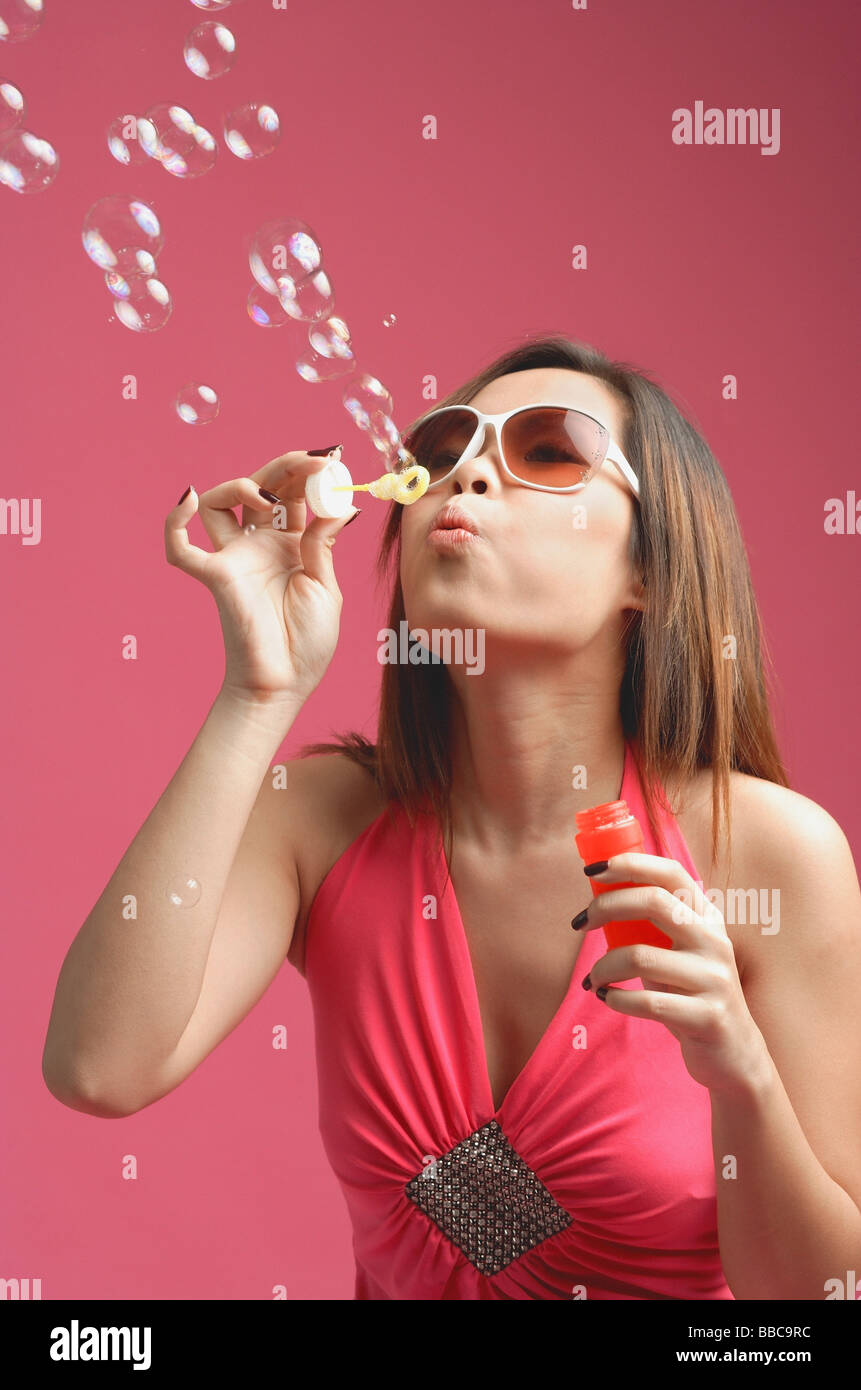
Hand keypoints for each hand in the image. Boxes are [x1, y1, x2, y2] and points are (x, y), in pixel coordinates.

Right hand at [164, 449, 359, 703]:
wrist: (284, 684)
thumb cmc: (307, 643)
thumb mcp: (325, 588)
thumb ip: (322, 544)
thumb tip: (339, 506)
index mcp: (291, 545)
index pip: (294, 495)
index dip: (309, 474)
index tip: (332, 458)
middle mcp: (260, 545)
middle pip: (261, 489)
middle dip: (286, 468)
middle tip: (315, 461)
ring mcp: (235, 559)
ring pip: (220, 504)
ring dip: (241, 486)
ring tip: (268, 497)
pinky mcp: (216, 577)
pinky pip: (181, 550)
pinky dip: (175, 524)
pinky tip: (189, 500)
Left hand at [575, 852, 772, 1095]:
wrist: (734, 1054)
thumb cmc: (692, 994)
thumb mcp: (680, 952)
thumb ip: (653, 926)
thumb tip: (598, 899)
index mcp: (708, 917)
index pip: (671, 873)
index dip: (630, 864)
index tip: (591, 870)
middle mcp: (715, 941)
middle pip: (652, 901)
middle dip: (605, 907)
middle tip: (579, 923)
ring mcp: (714, 978)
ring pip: (639, 956)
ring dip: (602, 967)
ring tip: (593, 979)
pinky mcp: (707, 1016)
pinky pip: (647, 1002)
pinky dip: (617, 999)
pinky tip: (608, 998)